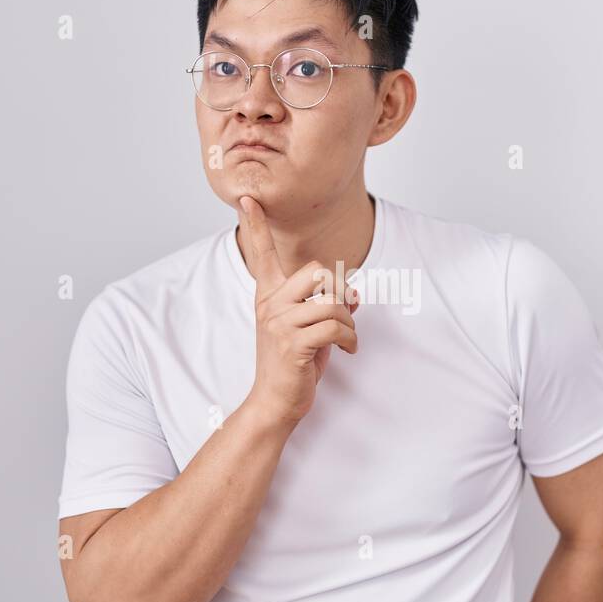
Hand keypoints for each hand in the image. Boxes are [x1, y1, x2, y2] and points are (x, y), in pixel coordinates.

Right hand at [238, 195, 358, 426]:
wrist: (276, 402)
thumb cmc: (294, 365)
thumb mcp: (312, 330)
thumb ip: (328, 307)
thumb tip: (354, 292)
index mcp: (269, 296)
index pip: (262, 254)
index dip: (255, 226)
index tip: (248, 198)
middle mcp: (270, 304)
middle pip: (316, 271)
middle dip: (337, 292)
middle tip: (342, 316)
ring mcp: (279, 323)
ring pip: (331, 302)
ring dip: (348, 322)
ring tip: (346, 338)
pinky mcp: (292, 343)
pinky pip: (335, 326)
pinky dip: (351, 338)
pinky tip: (348, 350)